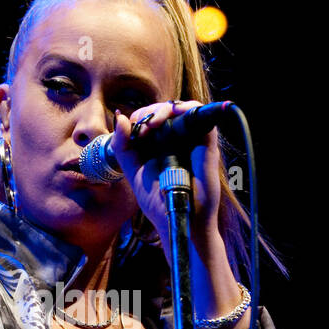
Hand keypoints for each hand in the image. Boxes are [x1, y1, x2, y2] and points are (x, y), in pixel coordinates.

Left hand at [113, 100, 222, 256]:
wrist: (178, 219)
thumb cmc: (157, 200)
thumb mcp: (133, 170)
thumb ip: (123, 146)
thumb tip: (121, 116)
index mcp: (159, 145)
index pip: (151, 117)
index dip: (141, 117)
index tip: (133, 130)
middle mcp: (176, 140)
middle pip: (166, 110)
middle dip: (151, 112)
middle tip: (144, 126)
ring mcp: (192, 140)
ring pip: (182, 109)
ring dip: (166, 109)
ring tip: (154, 123)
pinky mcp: (207, 143)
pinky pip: (201, 116)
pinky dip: (187, 109)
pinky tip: (174, 114)